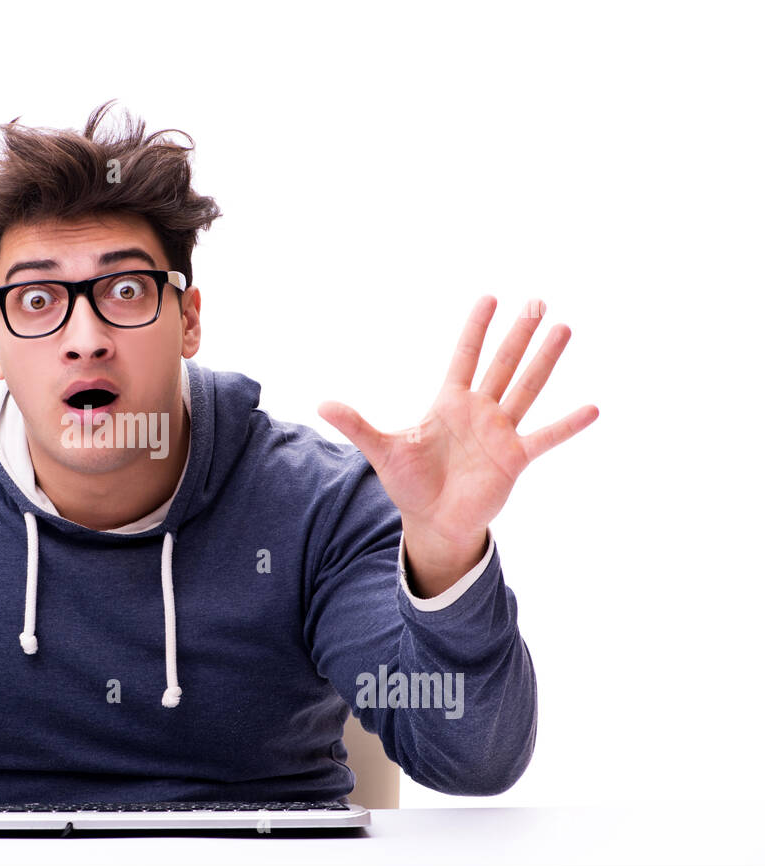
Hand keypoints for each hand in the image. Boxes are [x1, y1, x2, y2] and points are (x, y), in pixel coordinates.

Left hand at [318, 296, 597, 588]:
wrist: (432, 521)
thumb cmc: (409, 484)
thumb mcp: (381, 450)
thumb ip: (356, 425)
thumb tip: (320, 404)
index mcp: (449, 403)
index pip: (464, 356)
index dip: (475, 328)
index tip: (489, 297)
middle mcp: (479, 411)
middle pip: (502, 364)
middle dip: (518, 334)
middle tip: (537, 301)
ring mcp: (500, 433)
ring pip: (526, 388)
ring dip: (545, 361)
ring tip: (564, 328)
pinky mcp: (514, 458)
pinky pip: (545, 438)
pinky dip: (567, 425)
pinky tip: (592, 408)